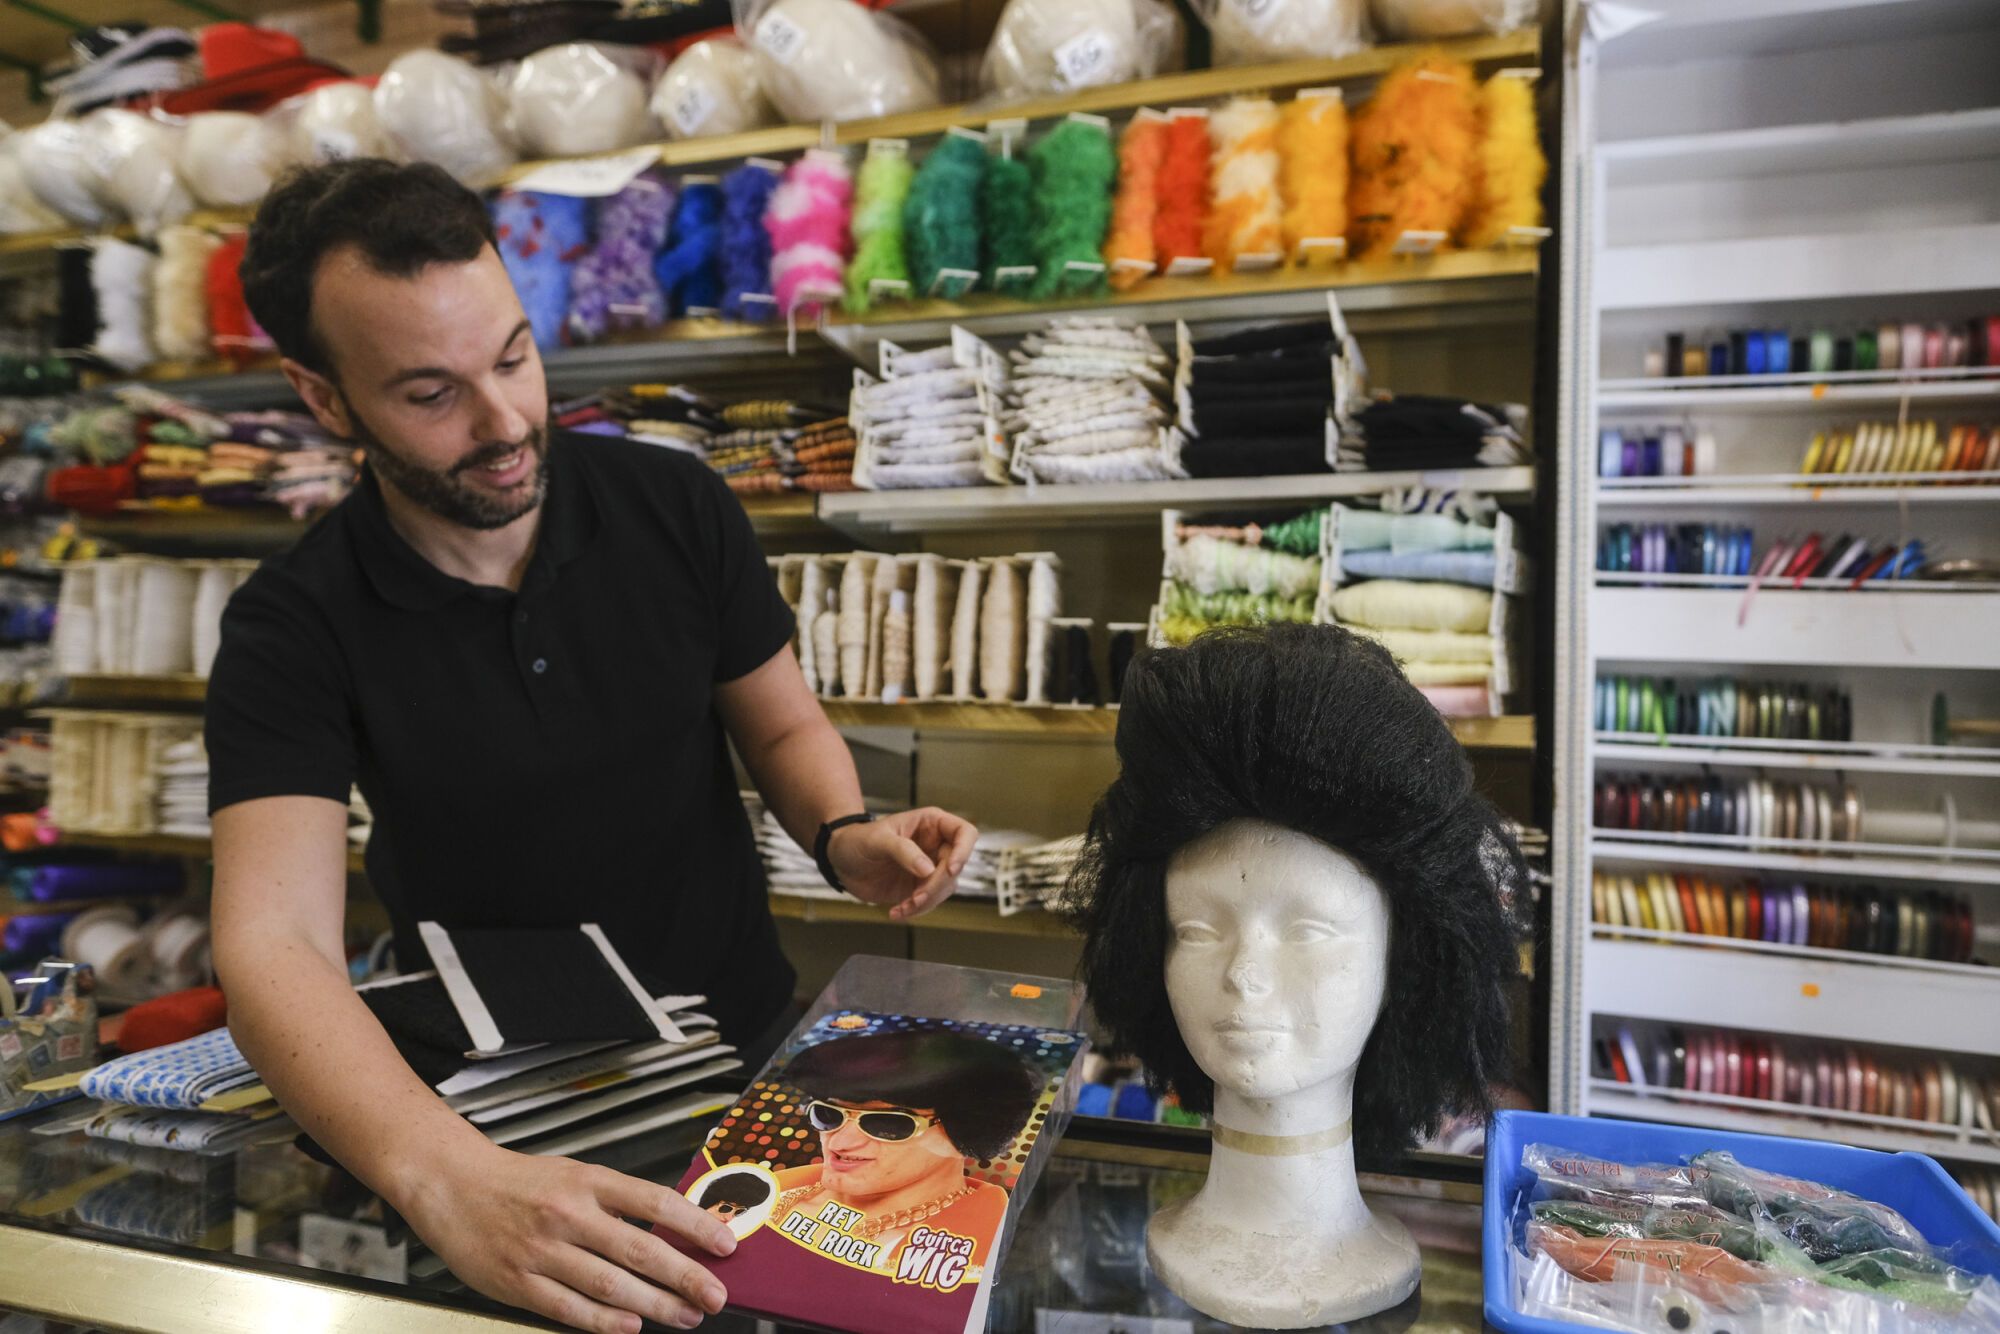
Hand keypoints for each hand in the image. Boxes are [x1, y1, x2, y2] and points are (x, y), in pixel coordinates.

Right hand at [397, 1141, 733, 1332]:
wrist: (452, 1184)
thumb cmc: (518, 1182)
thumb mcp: (574, 1173)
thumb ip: (618, 1200)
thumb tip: (672, 1228)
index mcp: (588, 1181)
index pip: (655, 1203)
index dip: (695, 1225)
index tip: (725, 1244)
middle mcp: (569, 1214)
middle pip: (640, 1250)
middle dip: (685, 1277)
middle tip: (715, 1295)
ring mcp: (543, 1251)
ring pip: (610, 1285)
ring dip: (654, 1305)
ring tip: (684, 1316)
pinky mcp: (517, 1282)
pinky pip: (569, 1308)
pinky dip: (603, 1321)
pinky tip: (630, 1326)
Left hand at [829, 807, 978, 921]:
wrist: (840, 861)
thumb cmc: (857, 839)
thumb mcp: (878, 840)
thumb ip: (903, 851)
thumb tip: (928, 869)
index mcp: (931, 824)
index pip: (964, 833)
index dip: (964, 851)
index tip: (951, 869)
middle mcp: (935, 846)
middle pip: (955, 867)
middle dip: (937, 886)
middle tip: (916, 897)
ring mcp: (929, 868)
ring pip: (945, 889)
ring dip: (926, 902)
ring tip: (902, 907)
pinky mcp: (919, 888)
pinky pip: (928, 903)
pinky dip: (915, 911)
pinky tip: (896, 912)